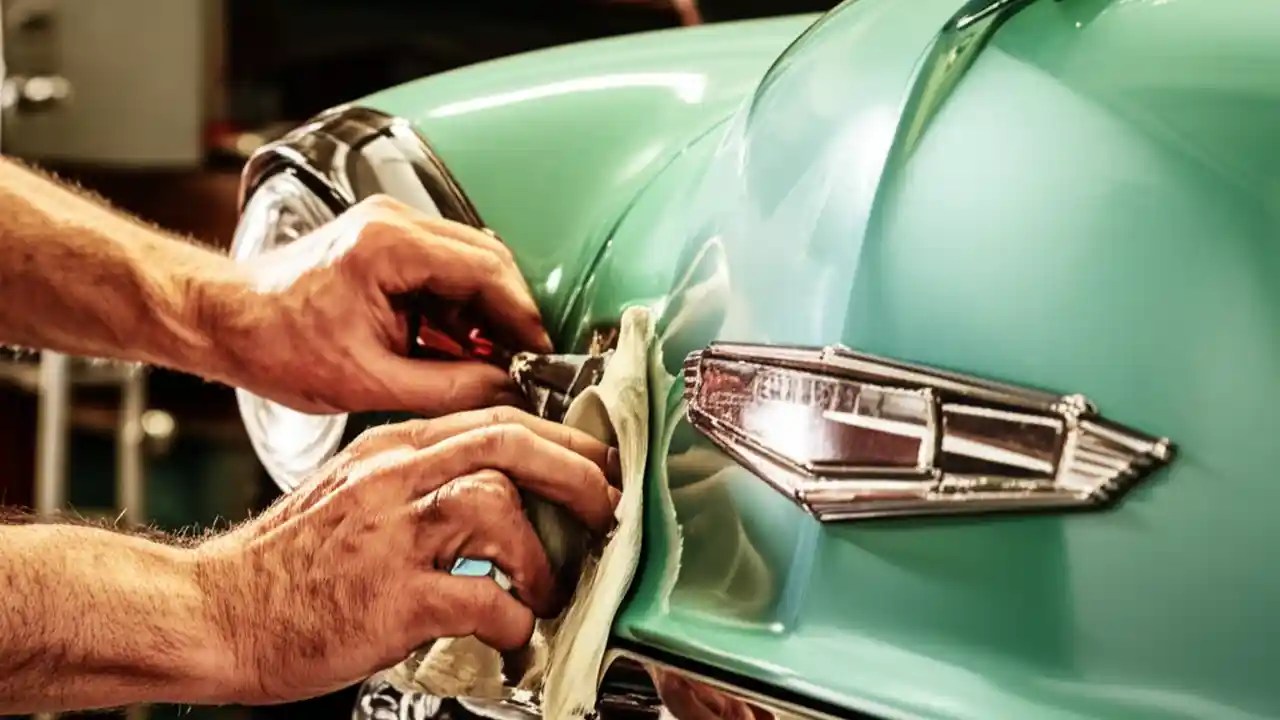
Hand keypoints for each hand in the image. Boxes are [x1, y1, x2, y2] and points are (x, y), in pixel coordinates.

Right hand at [195, 407, 620, 703]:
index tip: (594, 459)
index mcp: (389, 451)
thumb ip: (416, 482)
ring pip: (498, 508)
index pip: (493, 417)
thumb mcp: (350, 494)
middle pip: (509, 443)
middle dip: (575, 471)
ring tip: (543, 591)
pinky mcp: (392, 599)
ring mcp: (391, 536)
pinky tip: (509, 635)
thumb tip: (497, 493)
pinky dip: (511, 621)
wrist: (214, 611)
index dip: (559, 436)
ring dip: (541, 557)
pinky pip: (481, 600)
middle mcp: (393, 479)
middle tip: (604, 506)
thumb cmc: (283, 564)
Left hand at [215, 194, 552, 414]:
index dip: (522, 316)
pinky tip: (457, 348)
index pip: (487, 270)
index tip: (539, 352)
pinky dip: (458, 309)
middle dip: (509, 315)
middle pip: (487, 261)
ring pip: (470, 265)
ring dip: (485, 313)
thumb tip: (501, 390)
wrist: (224, 322)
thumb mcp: (368, 382)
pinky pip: (443, 271)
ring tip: (489, 362)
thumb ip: (447, 388)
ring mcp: (391, 230)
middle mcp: (395, 224)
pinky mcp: (386, 245)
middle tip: (521, 362)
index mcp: (390, 247)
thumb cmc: (275, 344)